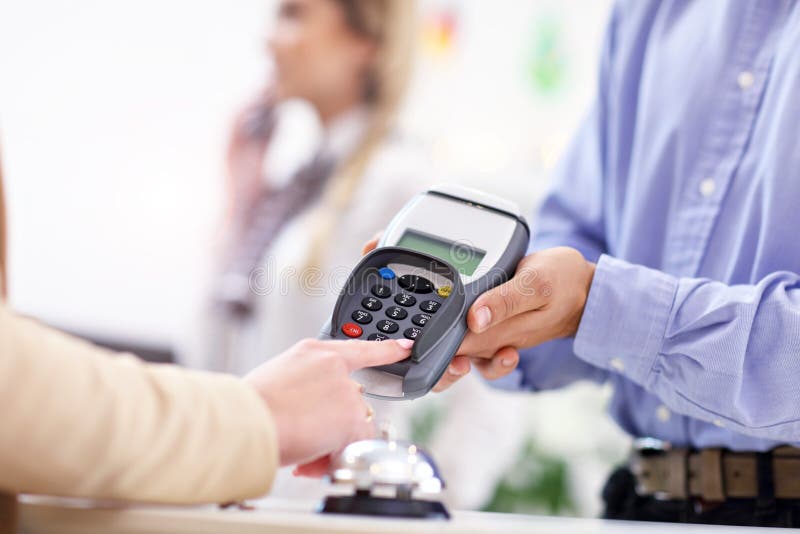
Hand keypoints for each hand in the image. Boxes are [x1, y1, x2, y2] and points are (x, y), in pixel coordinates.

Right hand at [243, 337, 412, 470]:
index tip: (406, 346)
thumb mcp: (277, 380)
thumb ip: (305, 389)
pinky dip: (333, 459)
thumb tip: (312, 416)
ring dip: (330, 444)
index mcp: (314, 351)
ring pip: (352, 427)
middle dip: (332, 426)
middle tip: (305, 438)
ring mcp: (345, 391)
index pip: (359, 348)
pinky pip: (354, 446)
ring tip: (301, 450)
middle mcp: (333, 367)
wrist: (245, 421)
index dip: (387, 349)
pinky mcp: (351, 417)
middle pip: (351, 402)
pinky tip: (310, 459)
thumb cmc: (250, 407)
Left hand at [434, 247, 595, 390]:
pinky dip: (458, 341)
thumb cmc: (563, 282)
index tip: (412, 343)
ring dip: (446, 357)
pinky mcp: (497, 331)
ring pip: (463, 356)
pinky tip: (452, 328)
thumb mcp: (536, 283)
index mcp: (504, 333)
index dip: (432, 348)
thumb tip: (475, 318)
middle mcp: (497, 341)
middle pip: (457, 359)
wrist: (585, 288)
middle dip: (433, 360)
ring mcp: (497, 338)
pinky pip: (473, 344)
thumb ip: (505, 301)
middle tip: (418, 347)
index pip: (460, 347)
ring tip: (440, 346)